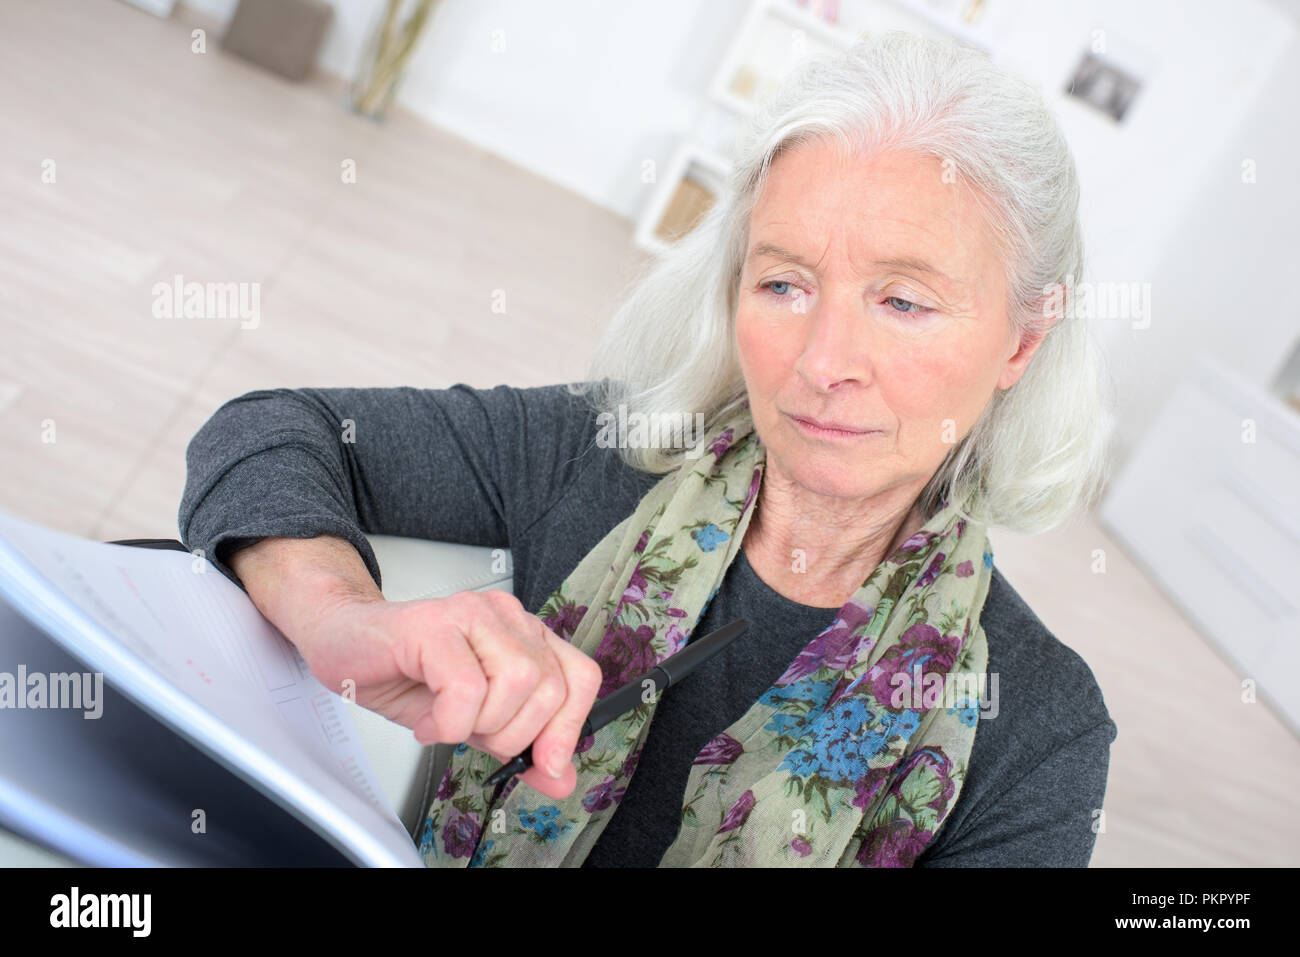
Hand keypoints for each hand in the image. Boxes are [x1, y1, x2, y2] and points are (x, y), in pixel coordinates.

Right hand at [293, 587, 602, 800]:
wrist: (341, 642)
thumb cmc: (403, 671)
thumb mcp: (473, 720)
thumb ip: (518, 745)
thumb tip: (561, 777)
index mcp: (523, 634)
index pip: (580, 677)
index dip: (569, 727)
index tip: (546, 763)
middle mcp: (504, 617)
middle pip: (550, 687)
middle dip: (513, 733)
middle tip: (471, 734)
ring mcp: (471, 614)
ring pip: (517, 683)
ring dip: (478, 724)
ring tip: (445, 722)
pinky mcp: (434, 625)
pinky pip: (467, 688)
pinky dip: (448, 721)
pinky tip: (428, 720)